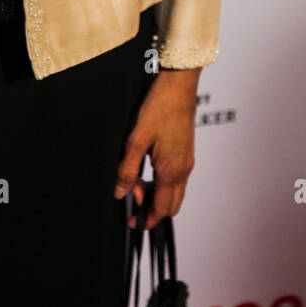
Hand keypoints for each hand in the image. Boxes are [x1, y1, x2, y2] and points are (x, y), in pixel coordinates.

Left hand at [114, 67, 198, 228]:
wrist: (179, 86)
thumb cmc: (160, 107)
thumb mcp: (136, 138)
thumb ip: (127, 168)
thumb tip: (119, 192)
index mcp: (171, 171)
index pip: (162, 210)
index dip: (146, 220)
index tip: (131, 220)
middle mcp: (183, 170)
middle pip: (170, 206)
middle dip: (151, 208)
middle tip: (130, 195)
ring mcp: (187, 161)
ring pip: (174, 192)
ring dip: (156, 194)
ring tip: (134, 179)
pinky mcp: (186, 152)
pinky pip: (177, 178)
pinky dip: (162, 182)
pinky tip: (146, 167)